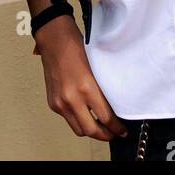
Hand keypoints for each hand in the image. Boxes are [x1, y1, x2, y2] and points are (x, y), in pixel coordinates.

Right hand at [33, 16, 126, 141]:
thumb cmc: (75, 47)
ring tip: (100, 127)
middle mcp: (71, 98)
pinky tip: (85, 115)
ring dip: (90, 130)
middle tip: (114, 133)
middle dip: (105, 135)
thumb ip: (102, 90)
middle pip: (91, 130)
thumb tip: (112, 107)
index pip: (105, 118)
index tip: (122, 130)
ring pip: (78, 129)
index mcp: (86, 87)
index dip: (116, 128)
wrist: (54, 39)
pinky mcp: (53, 103)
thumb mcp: (97, 68)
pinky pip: (68, 119)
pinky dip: (78, 120)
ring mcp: (60, 102)